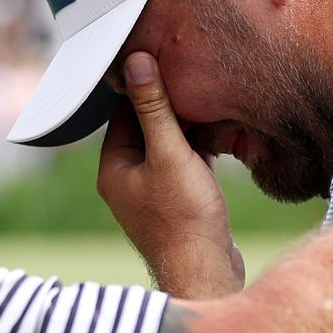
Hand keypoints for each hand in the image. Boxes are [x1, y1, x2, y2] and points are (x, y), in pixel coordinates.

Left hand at [96, 52, 245, 297]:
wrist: (205, 272)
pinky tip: (219, 133)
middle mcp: (126, 178)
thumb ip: (153, 107)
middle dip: (170, 104)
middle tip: (194, 75)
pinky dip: (197, 148)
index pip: (123, 110)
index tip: (167, 59)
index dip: (145, 84)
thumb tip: (136, 60)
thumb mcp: (169, 154)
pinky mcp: (175, 201)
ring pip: (167, 144)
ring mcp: (151, 191)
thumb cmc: (184, 217)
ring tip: (210, 101)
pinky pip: (183, 163)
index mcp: (112, 166)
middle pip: (145, 125)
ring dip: (186, 126)